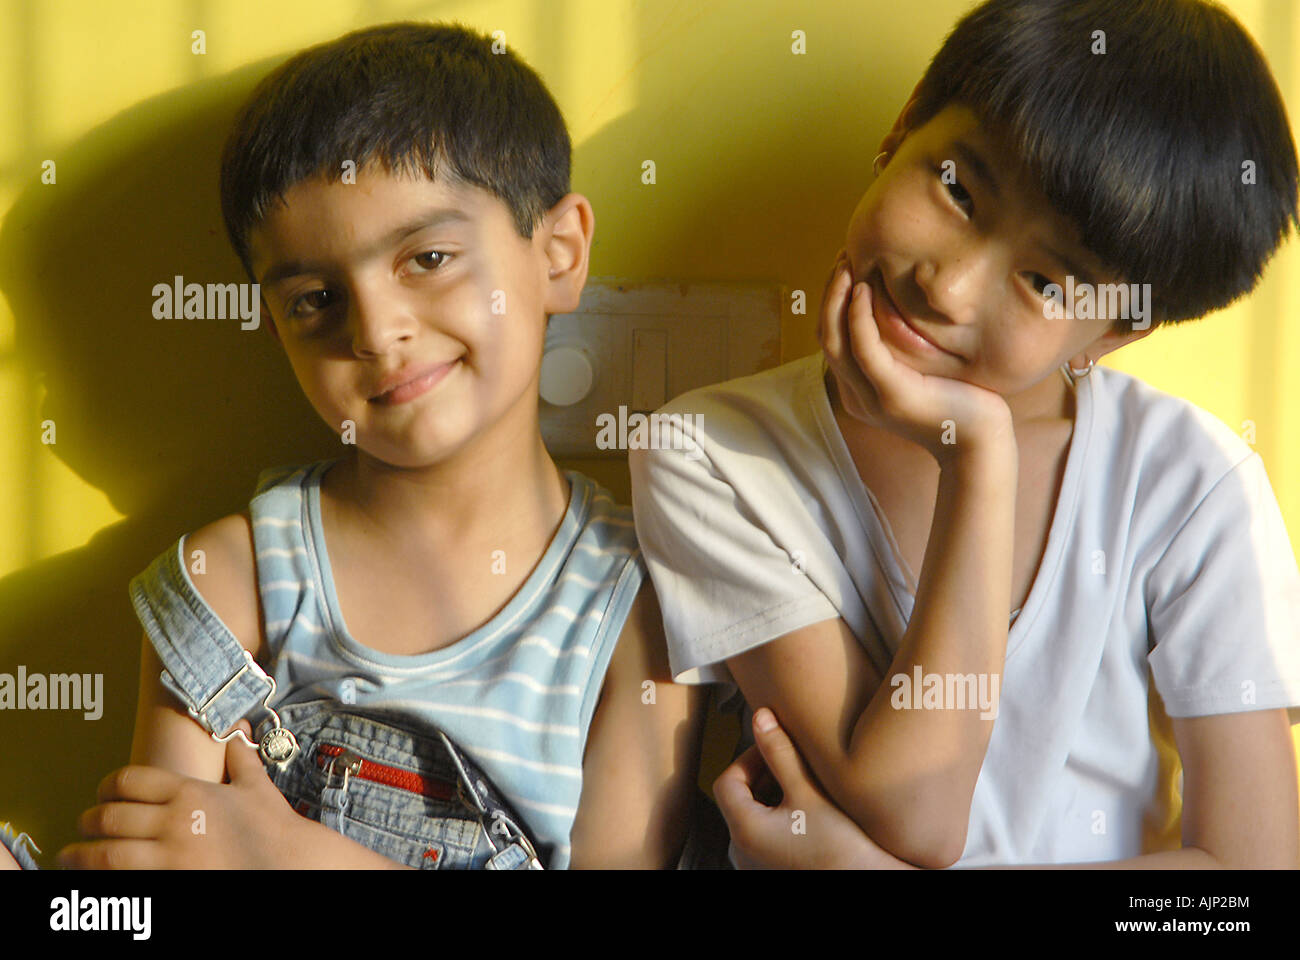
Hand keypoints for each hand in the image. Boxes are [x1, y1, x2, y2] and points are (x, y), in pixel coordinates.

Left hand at [57, 722, 306, 868]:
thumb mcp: (256, 785)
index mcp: (190, 792)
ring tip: (71, 856)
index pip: (129, 781)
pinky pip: (125, 880)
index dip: (107, 787)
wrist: (290, 861)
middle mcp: (174, 821)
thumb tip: (240, 725)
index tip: (102, 794)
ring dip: (81, 855)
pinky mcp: (172, 881)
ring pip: (107, 855)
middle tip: (84, 825)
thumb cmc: (273, 824)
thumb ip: (240, 756)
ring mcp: (171, 856)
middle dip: (89, 821)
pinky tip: (98, 877)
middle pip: (111, 817)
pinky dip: (104, 878)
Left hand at [713, 707, 918, 869]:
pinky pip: (764, 835)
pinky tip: (806, 812)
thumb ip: (779, 751)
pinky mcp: (771, 870)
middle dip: (762, 776)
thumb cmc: (841, 841)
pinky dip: (778, 817)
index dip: (748, 758)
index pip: (727, 781)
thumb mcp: (808, 789)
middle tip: (792, 764)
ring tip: (802, 787)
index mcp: (744, 830)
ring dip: (771, 796)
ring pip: (752, 816)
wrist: (871, 879)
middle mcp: (742, 852)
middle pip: (739, 799)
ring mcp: (755, 865)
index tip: (774, 749)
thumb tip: (760, 717)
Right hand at [819, 249, 1012, 464]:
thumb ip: (899, 349)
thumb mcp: (920, 370)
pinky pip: (865, 349)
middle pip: (825, 337)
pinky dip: (858, 317)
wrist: (979, 442)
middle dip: (828, 294)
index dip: (830, 302)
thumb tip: (895, 308)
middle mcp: (856, 396)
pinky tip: (864, 291)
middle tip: (842, 257)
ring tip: (848, 265)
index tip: (844, 267)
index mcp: (858, 391)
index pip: (830, 340)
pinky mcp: (892, 395)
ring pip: (834, 341)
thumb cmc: (958, 401)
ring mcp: (870, 398)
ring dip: (836, 298)